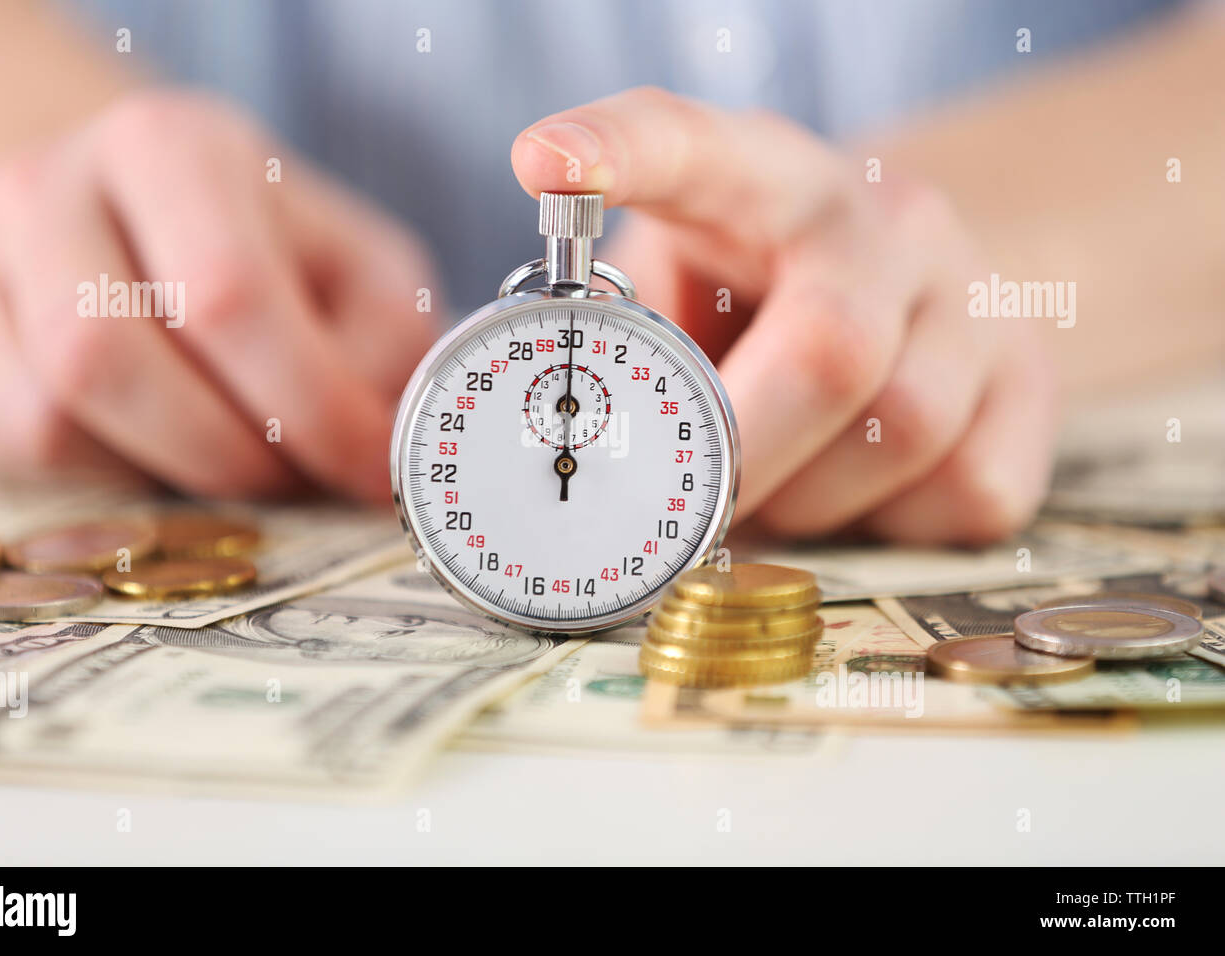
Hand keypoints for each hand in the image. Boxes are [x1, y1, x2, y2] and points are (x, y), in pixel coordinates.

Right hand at [0, 90, 437, 500]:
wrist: (120, 214)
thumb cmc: (261, 248)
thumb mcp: (355, 268)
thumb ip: (388, 343)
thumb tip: (385, 447)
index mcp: (168, 146)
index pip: (225, 292)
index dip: (309, 407)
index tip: (368, 470)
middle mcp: (45, 186)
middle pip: (107, 361)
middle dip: (224, 456)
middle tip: (292, 481)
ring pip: (44, 423)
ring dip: (157, 476)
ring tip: (229, 459)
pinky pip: (6, 455)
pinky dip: (100, 482)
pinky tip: (156, 449)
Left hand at [512, 88, 1057, 543]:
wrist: (922, 297)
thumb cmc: (760, 306)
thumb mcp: (683, 287)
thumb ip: (625, 335)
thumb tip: (543, 453)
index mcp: (772, 183)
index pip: (697, 147)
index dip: (624, 152)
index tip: (544, 162)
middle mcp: (888, 224)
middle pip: (830, 347)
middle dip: (741, 456)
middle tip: (680, 506)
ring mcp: (977, 299)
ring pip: (904, 431)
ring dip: (812, 500)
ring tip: (771, 494)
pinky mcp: (1036, 383)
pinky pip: (971, 492)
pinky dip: (894, 525)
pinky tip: (860, 496)